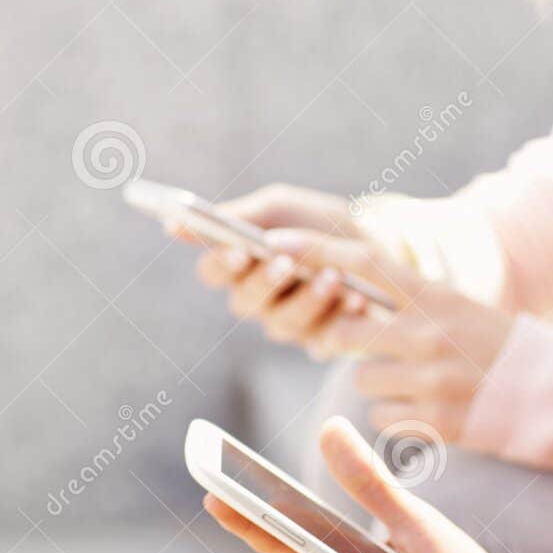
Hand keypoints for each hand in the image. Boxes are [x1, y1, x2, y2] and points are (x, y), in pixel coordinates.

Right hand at [191, 184, 382, 354]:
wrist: (379, 245)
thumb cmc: (320, 223)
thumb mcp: (284, 209)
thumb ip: (240, 216)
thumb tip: (174, 222)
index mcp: (240, 265)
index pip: (213, 271)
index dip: (222, 264)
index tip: (239, 250)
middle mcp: (259, 300)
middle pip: (245, 303)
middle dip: (266, 283)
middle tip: (286, 264)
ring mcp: (289, 324)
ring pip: (283, 324)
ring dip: (308, 299)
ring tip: (332, 277)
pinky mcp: (322, 342)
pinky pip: (323, 338)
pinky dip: (342, 315)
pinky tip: (358, 299)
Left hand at [261, 231, 515, 441]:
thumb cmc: (501, 349)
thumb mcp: (460, 311)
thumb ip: (410, 307)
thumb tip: (348, 311)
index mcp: (436, 297)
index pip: (364, 261)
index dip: (314, 249)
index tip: (271, 240)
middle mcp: (429, 334)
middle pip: (344, 331)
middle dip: (343, 341)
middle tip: (369, 346)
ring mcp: (432, 379)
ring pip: (362, 381)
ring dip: (380, 385)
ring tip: (422, 384)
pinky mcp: (436, 420)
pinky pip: (383, 419)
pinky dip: (398, 417)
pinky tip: (432, 409)